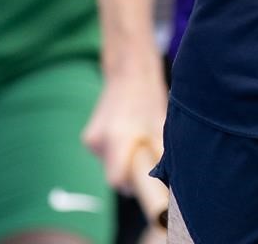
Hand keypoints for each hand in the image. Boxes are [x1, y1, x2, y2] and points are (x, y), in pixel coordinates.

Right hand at [81, 61, 167, 192]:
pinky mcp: (88, 138)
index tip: (146, 182)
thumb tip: (170, 184)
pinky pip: (106, 156)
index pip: (117, 180)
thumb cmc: (150, 97)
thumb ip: (160, 157)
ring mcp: (90, 140)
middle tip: (148, 156)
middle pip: (114, 175)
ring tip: (138, 138)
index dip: (133, 185)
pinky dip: (118, 151)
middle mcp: (98, 140)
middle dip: (132, 172)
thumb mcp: (162, 127)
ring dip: (125, 160)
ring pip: (110, 165)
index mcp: (118, 137)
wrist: (129, 71)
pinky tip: (128, 134)